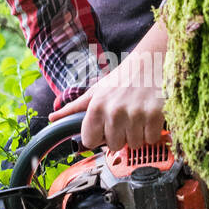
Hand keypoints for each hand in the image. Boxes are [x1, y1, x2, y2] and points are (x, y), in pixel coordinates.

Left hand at [50, 18, 167, 149]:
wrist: (150, 62)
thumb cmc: (123, 78)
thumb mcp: (95, 91)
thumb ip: (73, 108)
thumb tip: (53, 118)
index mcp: (97, 107)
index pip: (89, 141)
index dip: (98, 137)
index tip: (105, 128)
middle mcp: (114, 112)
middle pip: (113, 146)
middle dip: (120, 136)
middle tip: (125, 119)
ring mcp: (136, 115)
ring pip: (134, 145)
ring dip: (137, 134)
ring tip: (137, 117)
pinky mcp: (155, 116)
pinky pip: (151, 140)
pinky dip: (152, 132)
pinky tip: (149, 117)